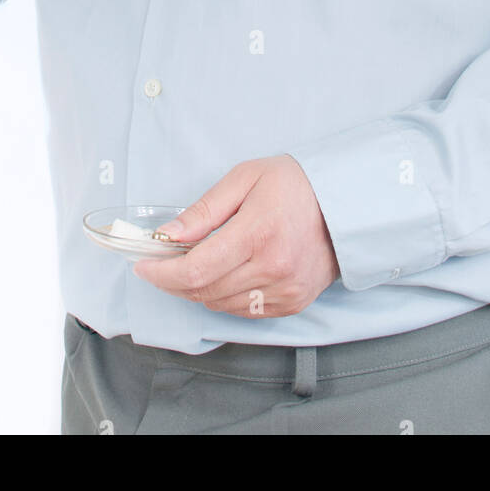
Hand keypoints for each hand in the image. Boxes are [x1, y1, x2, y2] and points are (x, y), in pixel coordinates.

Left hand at [132, 155, 340, 318]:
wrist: (345, 202)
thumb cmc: (294, 183)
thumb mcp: (245, 179)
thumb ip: (204, 210)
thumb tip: (167, 235)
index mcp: (258, 234)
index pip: (196, 270)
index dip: (162, 273)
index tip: (144, 265)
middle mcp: (272, 269)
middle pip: (204, 291)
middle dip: (173, 281)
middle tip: (161, 264)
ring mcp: (285, 291)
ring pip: (221, 305)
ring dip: (198, 290)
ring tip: (193, 265)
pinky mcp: (293, 303)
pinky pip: (244, 311)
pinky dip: (224, 297)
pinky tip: (223, 275)